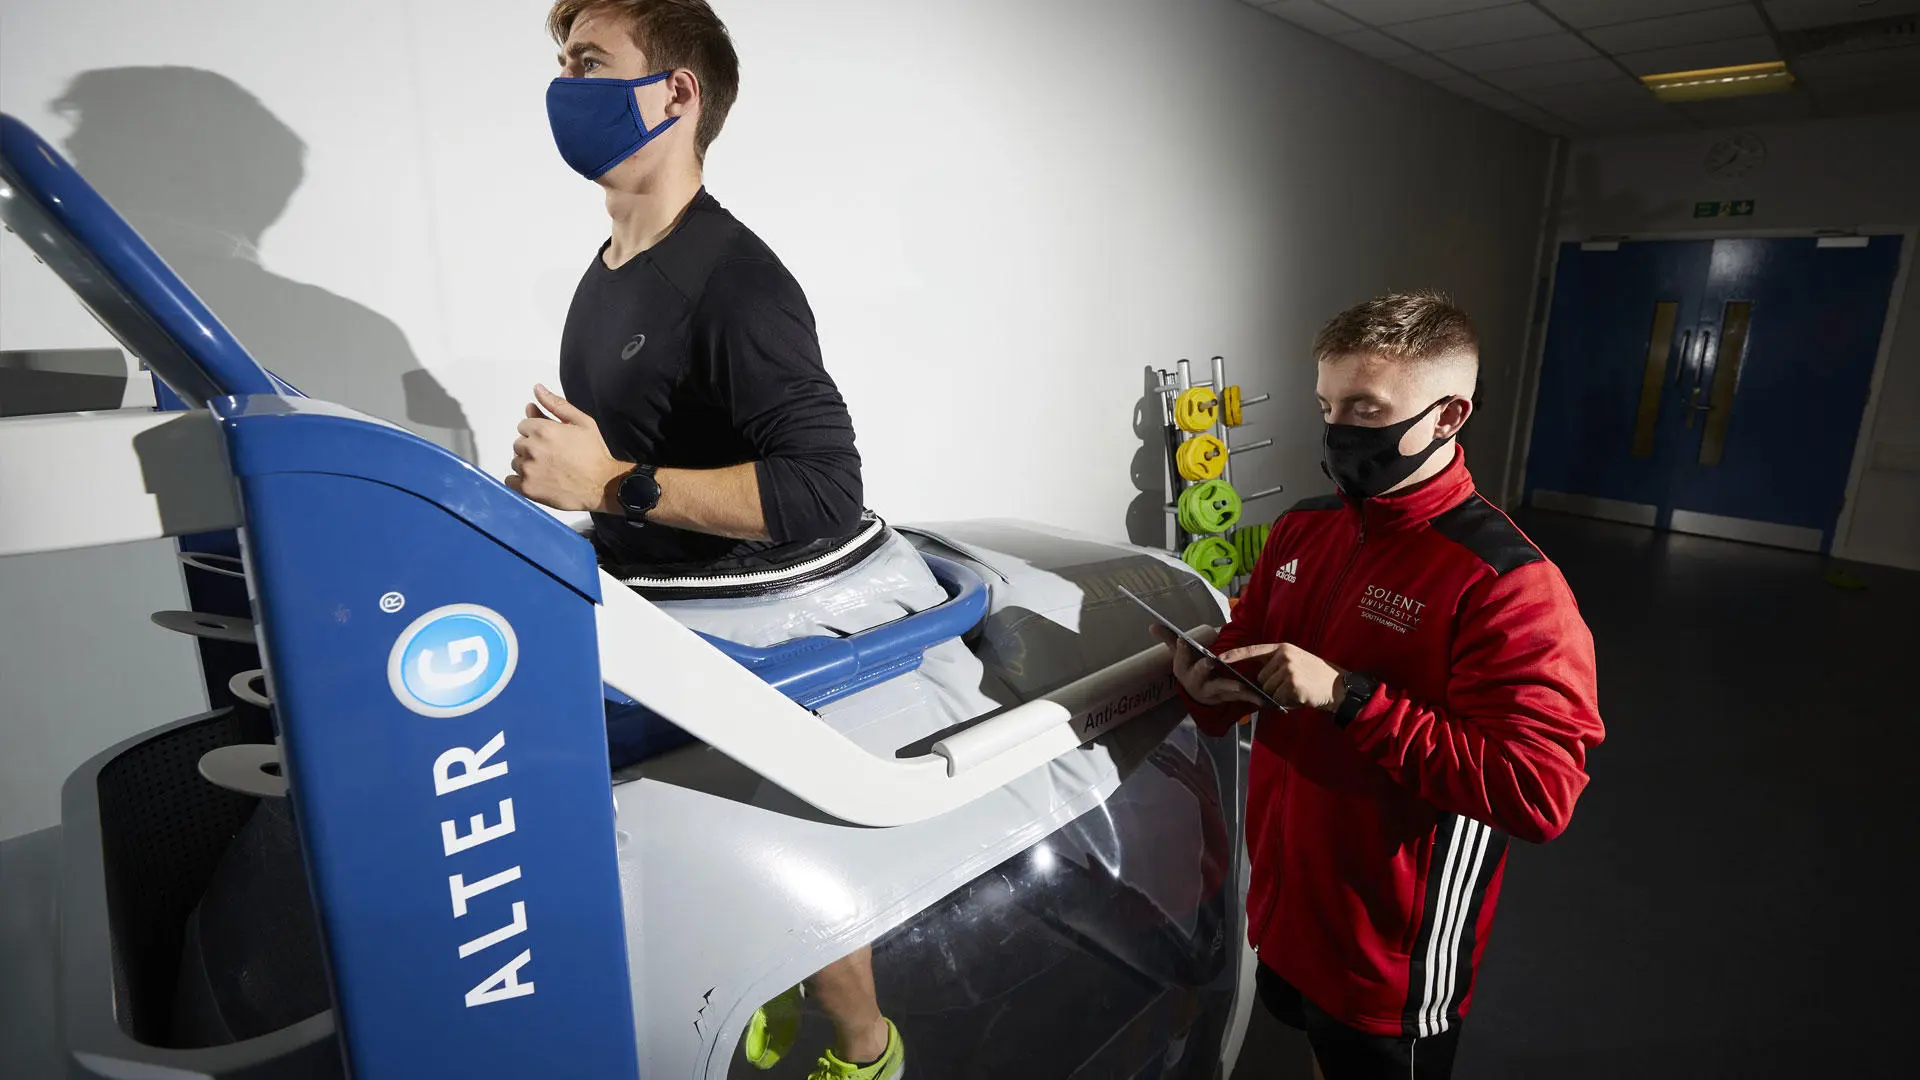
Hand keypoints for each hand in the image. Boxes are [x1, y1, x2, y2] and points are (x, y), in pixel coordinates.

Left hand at [506, 385, 628, 512]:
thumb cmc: (594, 454)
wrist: (602, 485)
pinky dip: (520, 480)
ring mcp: (528, 469)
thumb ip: (556, 404)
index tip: (551, 441)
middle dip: (532, 447)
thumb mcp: (582, 422)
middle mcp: (532, 448)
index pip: (524, 426)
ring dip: (527, 463)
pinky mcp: (527, 488)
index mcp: (542, 430)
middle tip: (553, 456)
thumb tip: (537, 389)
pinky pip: (510, 480)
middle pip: (518, 443)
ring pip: (516, 461)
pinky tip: (538, 480)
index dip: (538, 433)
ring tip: (548, 469)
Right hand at [1151, 625, 1262, 709]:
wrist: (1199, 696)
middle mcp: (1195, 683)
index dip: (1181, 651)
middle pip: (1198, 675)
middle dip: (1203, 669)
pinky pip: (1238, 698)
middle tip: (1209, 662)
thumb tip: (1152, 625)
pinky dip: (1250, 698)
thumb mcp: (1180, 655)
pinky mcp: (1226, 698)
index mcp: (1183, 670)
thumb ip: (1169, 639)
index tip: (1183, 640)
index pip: (1180, 660)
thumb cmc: (1191, 670)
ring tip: (1239, 685)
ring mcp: (1211, 692)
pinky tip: (1261, 699)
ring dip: (1229, 687)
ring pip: (1220, 688)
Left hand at [1217, 642, 1346, 711]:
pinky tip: (1300, 696)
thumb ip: (1275, 664)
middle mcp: (1283, 656)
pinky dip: (1287, 702)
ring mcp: (1288, 670)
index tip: (1218, 658)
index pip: (1252, 650)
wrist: (1338, 686)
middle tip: (1291, 686)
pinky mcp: (1292, 685)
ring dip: (1279, 695)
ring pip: (1268, 690)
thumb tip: (1255, 679)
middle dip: (1271, 686)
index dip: (1234, 655)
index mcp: (1282, 648)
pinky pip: (1278, 698)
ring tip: (1297, 690)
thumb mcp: (1295, 660)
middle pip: (1260, 678)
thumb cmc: (1315, 675)